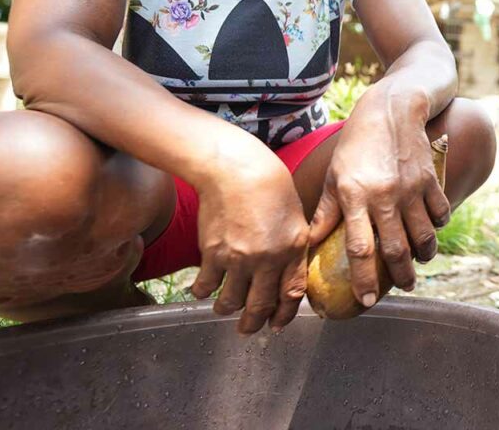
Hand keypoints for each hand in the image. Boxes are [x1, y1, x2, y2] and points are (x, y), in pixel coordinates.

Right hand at [190, 134, 310, 334]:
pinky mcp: (213, 253)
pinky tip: (203, 291)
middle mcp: (269, 258)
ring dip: (227, 310)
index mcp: (294, 248)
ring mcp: (240, 258)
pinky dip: (203, 292)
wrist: (236, 168)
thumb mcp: (295, 216)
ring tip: (223, 311)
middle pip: (261, 304)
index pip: (292, 294)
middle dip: (254, 323)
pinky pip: (207, 285)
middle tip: (247, 329)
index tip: (277, 324)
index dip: (284, 314)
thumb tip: (289, 271)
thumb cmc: (269, 185)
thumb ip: (294, 246)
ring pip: (232, 301)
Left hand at [307, 83, 448, 307]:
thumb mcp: (335, 175)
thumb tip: (308, 245)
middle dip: (401, 276)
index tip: (365, 301)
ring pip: (423, 237)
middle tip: (402, 288)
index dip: (363, 278)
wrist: (393, 109)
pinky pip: (440, 214)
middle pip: (397, 249)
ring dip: (423, 256)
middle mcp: (384, 196)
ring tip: (417, 264)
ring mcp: (410, 189)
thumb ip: (325, 212)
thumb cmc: (357, 144)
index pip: (360, 247)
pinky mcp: (430, 180)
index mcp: (355, 196)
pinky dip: (438, 228)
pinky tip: (431, 231)